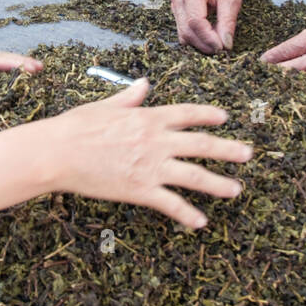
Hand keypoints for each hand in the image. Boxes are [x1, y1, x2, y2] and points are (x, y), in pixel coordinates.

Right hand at [46, 76, 252, 229]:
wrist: (57, 152)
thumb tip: (144, 83)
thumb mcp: (105, 105)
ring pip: (195, 175)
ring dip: (219, 183)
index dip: (208, 116)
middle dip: (228, 149)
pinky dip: (188, 214)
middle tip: (248, 154)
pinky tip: (200, 222)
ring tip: (236, 189)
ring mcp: (151, 166)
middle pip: (201, 145)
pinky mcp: (140, 189)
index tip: (224, 118)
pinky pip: (171, 204)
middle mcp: (156, 141)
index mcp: (148, 117)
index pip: (187, 114)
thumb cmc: (75, 127)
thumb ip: (129, 97)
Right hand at [169, 0, 242, 53]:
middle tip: (222, 48)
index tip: (223, 47)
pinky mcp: (176, 10)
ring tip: (217, 41)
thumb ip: (228, 22)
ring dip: (200, 43)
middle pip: (187, 31)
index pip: (195, 22)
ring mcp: (174, 4)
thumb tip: (226, 45)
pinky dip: (196, 38)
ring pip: (183, 34)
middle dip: (204, 43)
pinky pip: (183, 31)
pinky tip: (209, 36)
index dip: (208, 38)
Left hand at [260, 24, 305, 85]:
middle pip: (286, 69)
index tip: (260, 62)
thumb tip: (291, 52)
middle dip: (272, 73)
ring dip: (287, 83)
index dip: (269, 58)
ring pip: (298, 82)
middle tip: (261, 76)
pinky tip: (300, 90)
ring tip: (276, 85)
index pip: (285, 50)